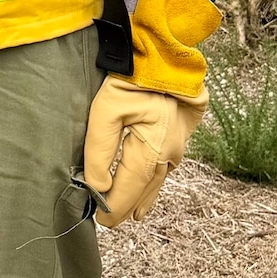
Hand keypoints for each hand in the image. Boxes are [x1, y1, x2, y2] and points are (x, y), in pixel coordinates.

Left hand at [82, 77, 204, 226]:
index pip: (128, 189)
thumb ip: (98, 151)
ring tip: (133, 215)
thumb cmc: (134, 78)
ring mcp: (177, 146)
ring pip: (157, 181)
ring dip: (142, 198)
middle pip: (143, 190)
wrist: (168, 53)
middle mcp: (167, 154)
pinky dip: (154, 182)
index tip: (101, 222)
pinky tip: (150, 187)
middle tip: (109, 224)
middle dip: (126, 207)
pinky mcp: (179, 136)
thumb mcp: (105, 110)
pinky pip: (165, 168)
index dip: (114, 208)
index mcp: (150, 150)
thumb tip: (97, 186)